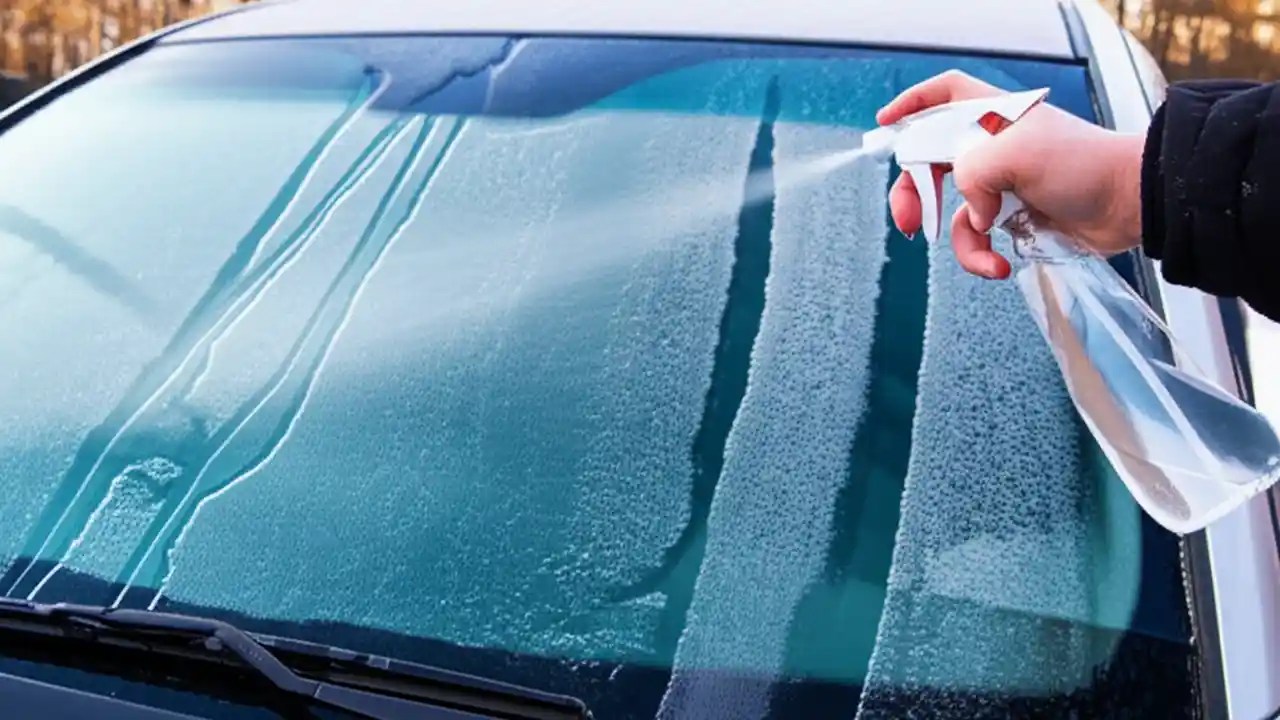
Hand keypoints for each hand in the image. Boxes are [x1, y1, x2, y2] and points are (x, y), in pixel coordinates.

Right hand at [878, 70, 1145, 278]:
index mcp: (993, 118)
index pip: (944, 95)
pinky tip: (999, 265)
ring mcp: (1002, 185)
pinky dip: (981, 256)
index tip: (885, 123)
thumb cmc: (1082, 165)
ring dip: (958, 241)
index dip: (912, 105)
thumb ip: (971, 175)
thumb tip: (970, 213)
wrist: (1129, 204)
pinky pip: (977, 239)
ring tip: (981, 255)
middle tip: (909, 221)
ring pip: (951, 213)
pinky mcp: (1014, 219)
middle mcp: (993, 147)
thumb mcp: (1015, 156)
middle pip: (929, 164)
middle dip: (912, 194)